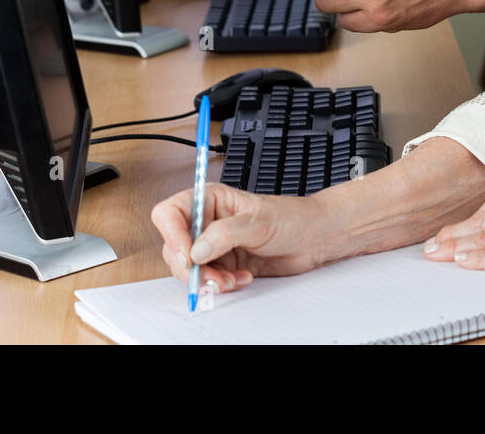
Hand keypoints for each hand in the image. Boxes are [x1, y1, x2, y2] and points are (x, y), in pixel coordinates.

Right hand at [150, 183, 329, 294]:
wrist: (314, 239)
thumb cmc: (291, 218)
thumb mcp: (258, 222)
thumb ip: (224, 234)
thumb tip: (196, 250)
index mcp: (210, 199)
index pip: (171, 213)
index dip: (172, 235)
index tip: (187, 256)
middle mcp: (207, 221)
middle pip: (175, 246)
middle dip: (191, 267)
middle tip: (210, 277)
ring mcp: (214, 244)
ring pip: (189, 268)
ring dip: (208, 279)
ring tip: (231, 279)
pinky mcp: (224, 263)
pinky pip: (208, 279)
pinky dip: (222, 284)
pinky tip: (241, 278)